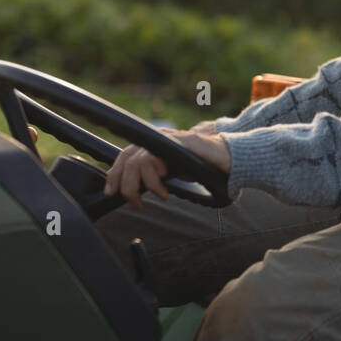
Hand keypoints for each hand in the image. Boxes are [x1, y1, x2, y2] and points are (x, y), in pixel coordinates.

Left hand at [103, 127, 230, 209]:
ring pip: (137, 162)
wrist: (230, 157)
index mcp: (155, 144)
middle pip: (127, 157)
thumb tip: (135, 191)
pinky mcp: (178, 143)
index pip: (126, 155)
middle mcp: (158, 138)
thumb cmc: (204, 167)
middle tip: (135, 202)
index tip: (110, 192)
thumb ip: (156, 175)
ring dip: (142, 186)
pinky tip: (164, 192)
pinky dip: (154, 182)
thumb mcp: (174, 172)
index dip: (114, 173)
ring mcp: (168, 139)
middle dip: (124, 184)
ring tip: (158, 197)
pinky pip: (154, 161)